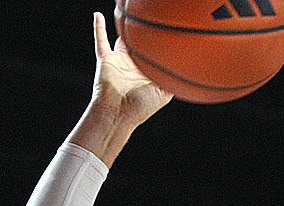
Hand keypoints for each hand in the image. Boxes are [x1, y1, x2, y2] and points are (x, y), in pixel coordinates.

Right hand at [91, 10, 171, 126]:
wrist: (118, 113)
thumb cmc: (141, 107)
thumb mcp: (164, 93)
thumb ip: (171, 78)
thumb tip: (185, 64)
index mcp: (146, 74)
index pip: (154, 55)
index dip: (160, 46)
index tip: (170, 35)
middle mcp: (133, 66)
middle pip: (138, 45)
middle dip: (144, 35)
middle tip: (150, 22)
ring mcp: (118, 62)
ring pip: (121, 40)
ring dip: (123, 28)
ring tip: (127, 14)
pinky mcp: (105, 60)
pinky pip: (100, 40)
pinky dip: (98, 28)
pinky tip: (98, 15)